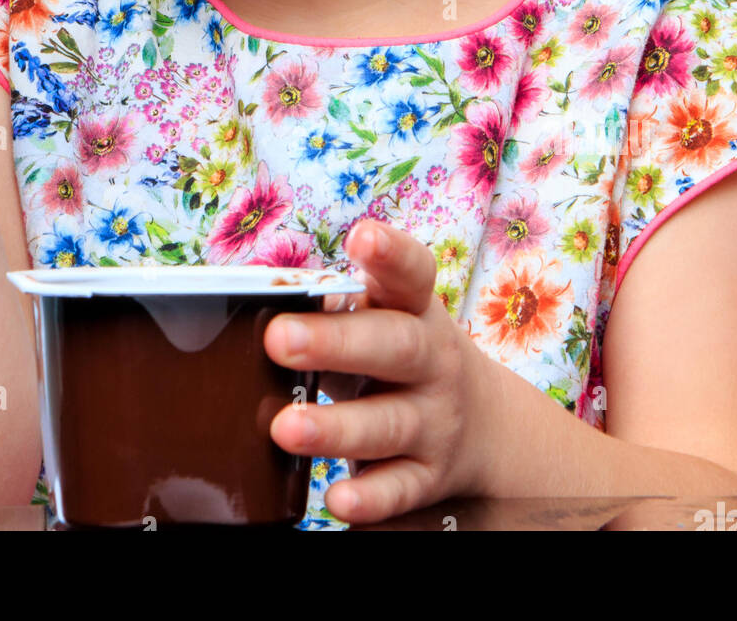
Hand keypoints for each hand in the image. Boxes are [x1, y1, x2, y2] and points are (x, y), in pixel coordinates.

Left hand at [264, 218, 499, 523]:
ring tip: (285, 428)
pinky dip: (369, 498)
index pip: (411, 273)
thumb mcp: (382, 321)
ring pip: (389, 422)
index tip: (362, 236)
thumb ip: (331, 310)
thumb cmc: (403, 357)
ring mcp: (433, 420)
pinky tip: (336, 501)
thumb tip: (252, 300)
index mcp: (414, 309)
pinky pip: (399, 490)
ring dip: (336, 427)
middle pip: (394, 345)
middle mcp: (432, 360)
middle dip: (335, 342)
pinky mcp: (428, 477)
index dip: (390, 253)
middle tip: (278, 338)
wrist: (485, 427)